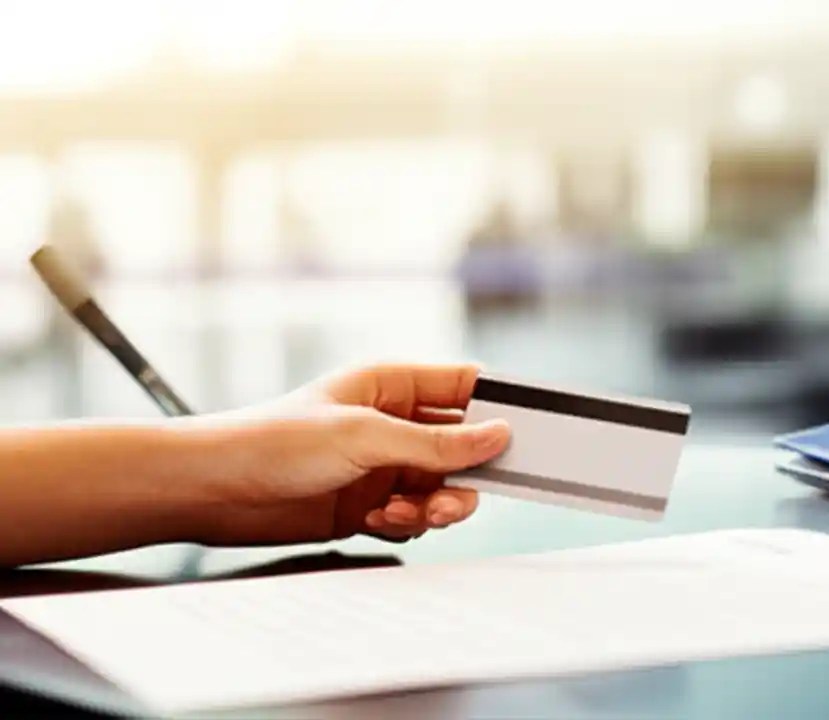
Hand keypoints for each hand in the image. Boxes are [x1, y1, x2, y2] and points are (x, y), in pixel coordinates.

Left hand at [190, 363, 509, 545]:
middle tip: (454, 494)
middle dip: (463, 474)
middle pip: (462, 446)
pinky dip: (407, 522)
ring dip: (435, 505)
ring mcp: (382, 464)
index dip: (497, 408)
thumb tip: (497, 435)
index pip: (466, 387)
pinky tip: (378, 519)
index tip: (525, 435)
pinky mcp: (368, 503)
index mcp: (394, 384)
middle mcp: (393, 422)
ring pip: (442, 486)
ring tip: (407, 512)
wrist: (214, 491)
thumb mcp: (365, 436)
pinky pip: (414, 514)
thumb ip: (437, 441)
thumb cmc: (273, 441)